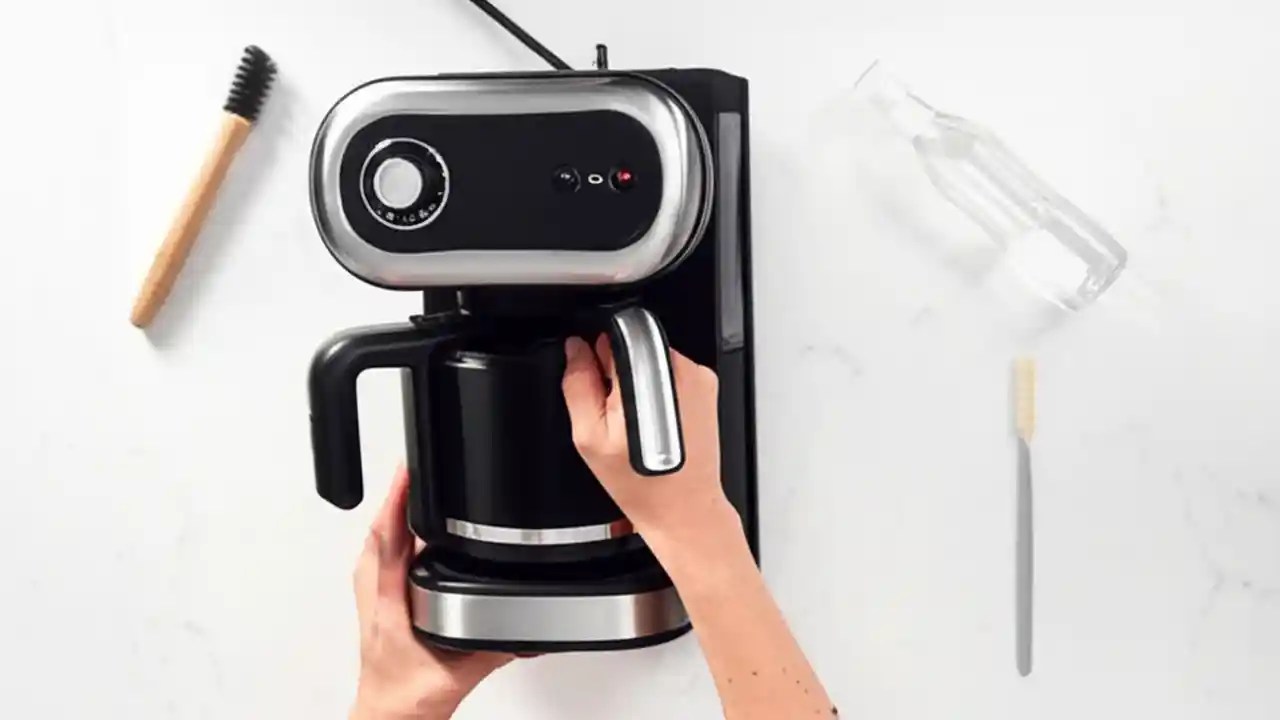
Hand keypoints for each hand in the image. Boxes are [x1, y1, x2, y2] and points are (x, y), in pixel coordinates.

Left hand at [350, 467, 512, 719]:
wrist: (390, 714)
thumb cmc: (407, 695)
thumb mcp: (458, 673)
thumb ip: (494, 650)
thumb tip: (526, 632)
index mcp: (389, 604)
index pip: (388, 541)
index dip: (397, 503)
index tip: (408, 474)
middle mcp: (375, 592)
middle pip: (380, 529)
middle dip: (397, 494)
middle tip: (414, 463)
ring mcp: (372, 592)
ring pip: (378, 538)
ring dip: (393, 510)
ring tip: (411, 482)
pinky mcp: (377, 594)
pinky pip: (381, 551)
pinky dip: (393, 530)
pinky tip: (410, 523)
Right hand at [561, 335, 739, 553]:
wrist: (685, 508)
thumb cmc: (642, 484)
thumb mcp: (589, 436)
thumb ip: (578, 384)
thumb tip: (575, 349)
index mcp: (646, 376)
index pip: (610, 336)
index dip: (595, 360)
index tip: (597, 387)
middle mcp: (678, 369)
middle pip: (633, 345)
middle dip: (618, 372)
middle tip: (617, 414)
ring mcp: (697, 376)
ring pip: (651, 358)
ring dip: (639, 382)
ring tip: (638, 423)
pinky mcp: (707, 386)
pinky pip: (671, 373)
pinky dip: (659, 391)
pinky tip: (656, 423)